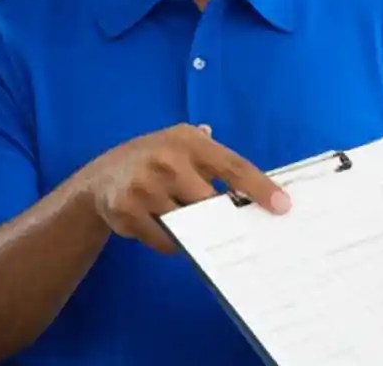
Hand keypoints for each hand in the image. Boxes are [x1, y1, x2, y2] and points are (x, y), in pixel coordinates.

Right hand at [80, 123, 289, 253]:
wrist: (100, 177)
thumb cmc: (153, 160)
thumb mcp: (180, 144)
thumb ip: (214, 156)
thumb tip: (255, 177)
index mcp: (186, 141)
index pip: (232, 166)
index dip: (259, 187)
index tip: (282, 206)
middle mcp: (166, 161)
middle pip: (211, 202)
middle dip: (222, 218)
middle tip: (232, 228)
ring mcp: (144, 187)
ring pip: (189, 225)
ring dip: (193, 230)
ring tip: (186, 222)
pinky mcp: (127, 212)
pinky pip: (166, 241)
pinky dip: (171, 242)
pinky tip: (160, 226)